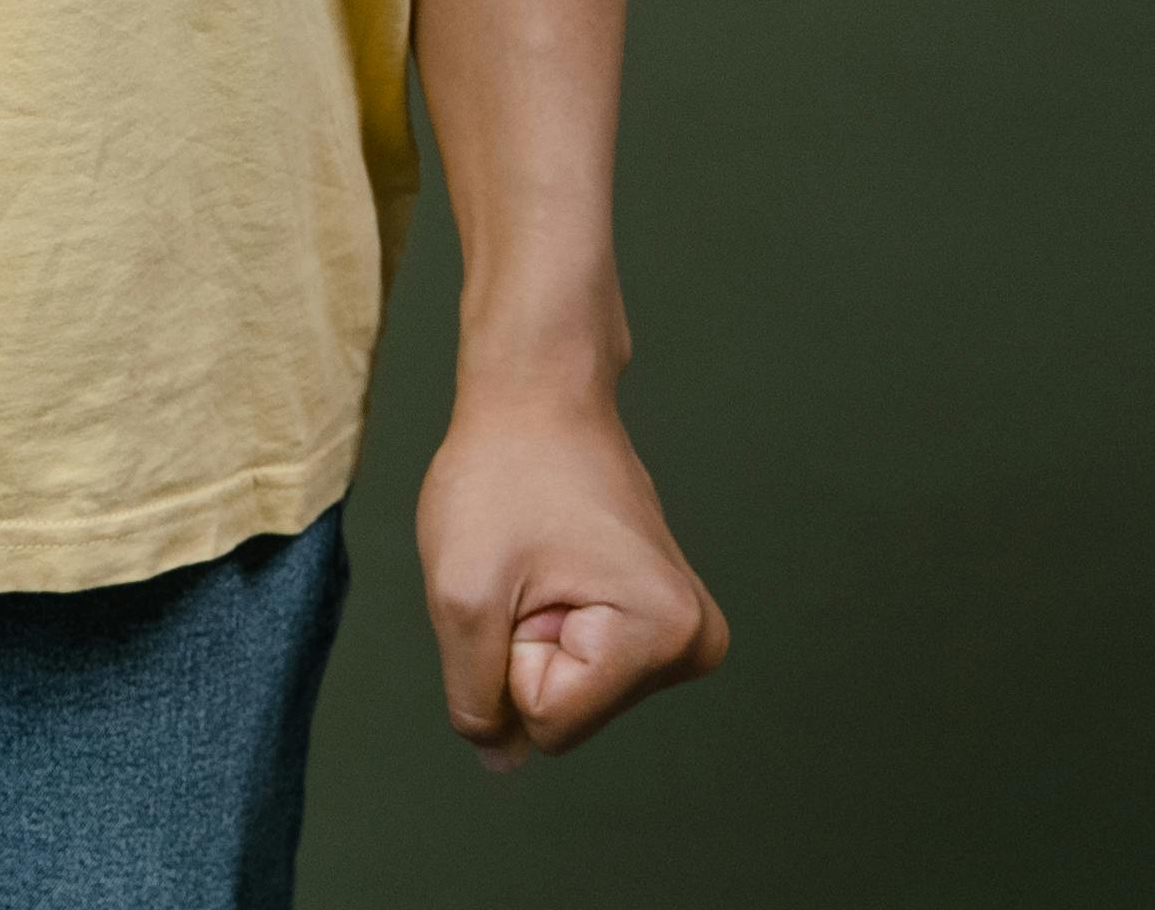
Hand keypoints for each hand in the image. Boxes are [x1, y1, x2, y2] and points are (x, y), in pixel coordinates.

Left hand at [417, 378, 725, 769]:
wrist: (536, 393)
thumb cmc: (501, 473)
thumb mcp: (461, 593)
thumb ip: (475, 698)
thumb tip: (502, 762)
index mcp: (663, 636)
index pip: (548, 722)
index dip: (510, 651)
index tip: (522, 575)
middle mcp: (694, 643)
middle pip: (566, 713)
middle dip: (525, 644)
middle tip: (528, 564)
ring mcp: (683, 633)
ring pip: (571, 690)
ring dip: (534, 631)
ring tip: (541, 558)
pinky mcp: (661, 621)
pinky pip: (580, 663)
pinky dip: (549, 620)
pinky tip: (556, 561)